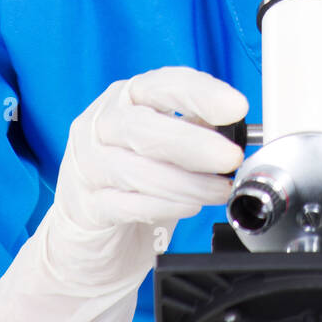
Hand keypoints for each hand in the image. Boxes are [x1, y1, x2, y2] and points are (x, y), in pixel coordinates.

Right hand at [0, 66, 246, 321]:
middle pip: (144, 127)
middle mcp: (100, 125)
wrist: (89, 237)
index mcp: (125, 99)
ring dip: (187, 183)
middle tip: (230, 158)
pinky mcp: (85, 206)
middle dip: (194, 143)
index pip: (163, 85)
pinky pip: (126, 205)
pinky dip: (163, 206)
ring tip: (219, 191)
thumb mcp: (166, 146)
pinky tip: (188, 207)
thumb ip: (194, 130)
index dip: (202, 94)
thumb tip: (235, 130)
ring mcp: (86, 165)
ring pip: (136, 170)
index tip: (236, 107)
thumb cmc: (133, 179)